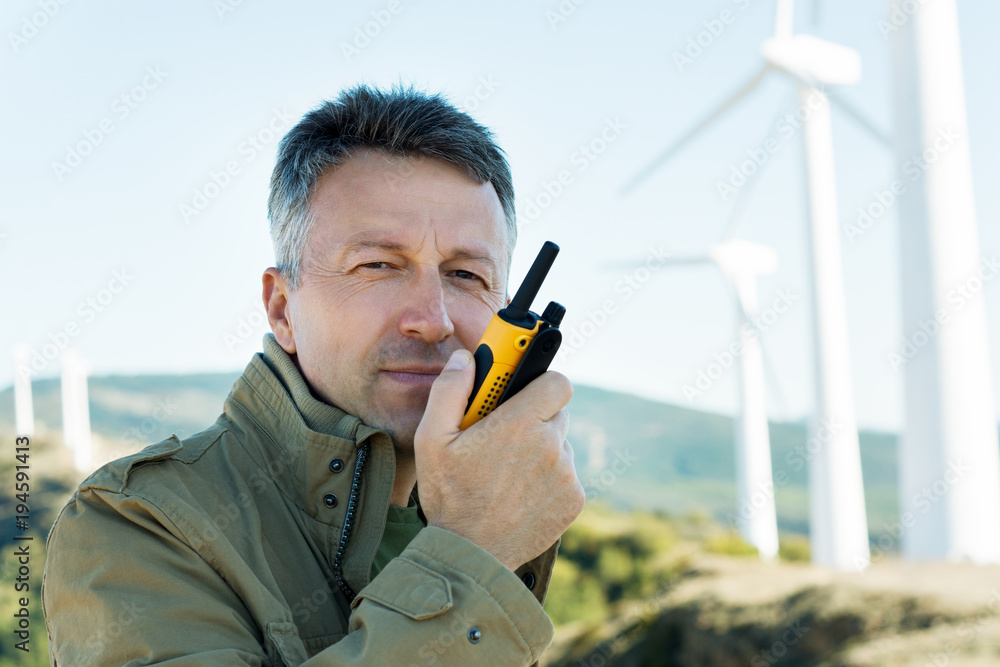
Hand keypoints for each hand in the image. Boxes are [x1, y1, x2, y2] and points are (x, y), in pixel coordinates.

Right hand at [414, 349, 584, 570]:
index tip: (525, 391)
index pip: (557, 381)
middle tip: (506, 436)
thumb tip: (467, 358)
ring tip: (509, 472)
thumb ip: (450, 391)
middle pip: (557, 412)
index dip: (542, 383)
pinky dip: (549, 479)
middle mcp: (550, 446)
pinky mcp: (574, 500)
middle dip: (535, 417)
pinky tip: (521, 493)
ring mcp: (566, 475)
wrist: (471, 556)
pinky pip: (567, 475)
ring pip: (561, 445)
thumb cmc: (448, 495)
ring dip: (542, 449)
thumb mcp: (432, 439)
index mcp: (519, 424)